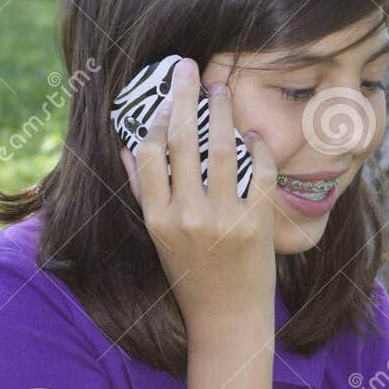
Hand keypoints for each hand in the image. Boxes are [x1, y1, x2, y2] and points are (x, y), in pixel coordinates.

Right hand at [118, 56, 277, 347]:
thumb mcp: (159, 239)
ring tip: (222, 89)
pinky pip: (261, 172)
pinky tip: (254, 134)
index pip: (149, 153)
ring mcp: (225, 220)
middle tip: (188, 67)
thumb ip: (142, 193)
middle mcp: (189, 217)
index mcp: (158, 218)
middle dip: (184, 96)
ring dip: (222, 111)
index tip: (163, 95)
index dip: (156, 118)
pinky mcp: (257, 226)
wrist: (228, 320)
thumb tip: (126, 148)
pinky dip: (259, 147)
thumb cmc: (192, 277)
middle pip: (183, 140)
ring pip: (223, 149)